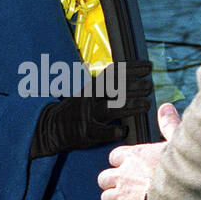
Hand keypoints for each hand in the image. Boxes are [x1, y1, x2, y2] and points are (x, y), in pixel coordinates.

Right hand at [29, 59, 152, 158]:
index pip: (114, 72)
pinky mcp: (86, 133)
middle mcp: (90, 98)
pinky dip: (114, 131)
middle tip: (149, 86)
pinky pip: (102, 132)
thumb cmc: (73, 110)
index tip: (148, 66)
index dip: (132, 67)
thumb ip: (102, 83)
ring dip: (131, 106)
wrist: (50, 128)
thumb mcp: (85, 91)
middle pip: (115, 88)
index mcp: (92, 86)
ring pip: (112, 108)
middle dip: (134, 85)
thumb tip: (117, 71)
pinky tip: (125, 130)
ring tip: (146, 105)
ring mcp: (88, 115)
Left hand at [97, 102, 181, 199]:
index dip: (121, 163)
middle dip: (112, 185)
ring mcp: (122, 195)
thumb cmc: (183, 169)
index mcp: (135, 156)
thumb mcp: (177, 142)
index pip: (115, 156)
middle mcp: (124, 175)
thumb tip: (166, 109)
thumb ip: (169, 125)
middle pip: (104, 179)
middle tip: (127, 190)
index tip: (129, 168)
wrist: (184, 196)